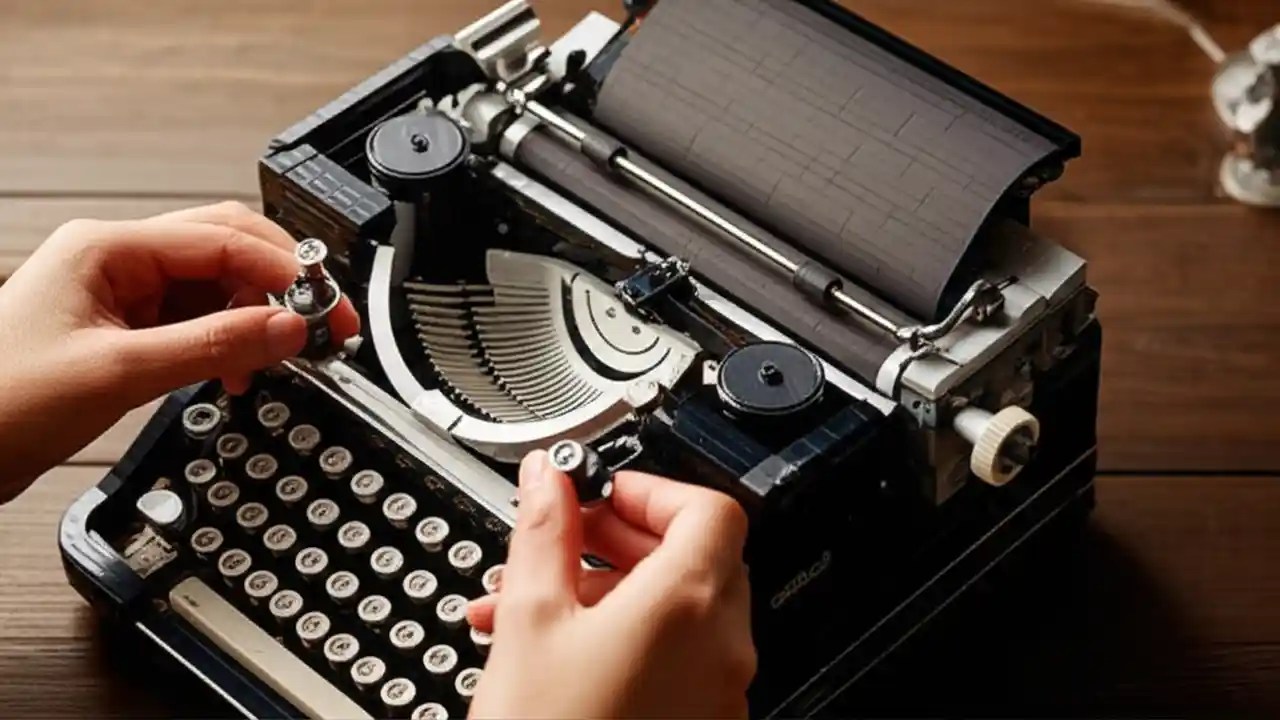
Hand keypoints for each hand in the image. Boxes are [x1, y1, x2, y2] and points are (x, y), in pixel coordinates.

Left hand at [0, 201, 358, 502]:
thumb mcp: (118, 373)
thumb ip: (213, 345)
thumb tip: (288, 327)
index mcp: (108, 248)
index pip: (223, 240)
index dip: (286, 272)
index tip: (329, 311)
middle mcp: (117, 261)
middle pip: (226, 248)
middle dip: (280, 282)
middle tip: (326, 322)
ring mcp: (119, 295)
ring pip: (214, 286)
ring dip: (255, 316)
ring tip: (281, 355)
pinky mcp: (122, 332)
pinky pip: (195, 321)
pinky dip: (228, 342)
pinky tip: (237, 371)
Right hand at [466, 451, 756, 718]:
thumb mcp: (530, 621)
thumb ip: (544, 534)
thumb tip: (549, 481)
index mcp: (687, 605)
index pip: (708, 509)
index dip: (651, 488)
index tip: (601, 491)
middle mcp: (719, 649)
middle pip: (695, 557)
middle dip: (620, 539)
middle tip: (564, 540)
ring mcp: (716, 694)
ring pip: (677, 612)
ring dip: (611, 591)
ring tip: (533, 603)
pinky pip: (675, 660)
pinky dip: (627, 638)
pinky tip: (559, 653)